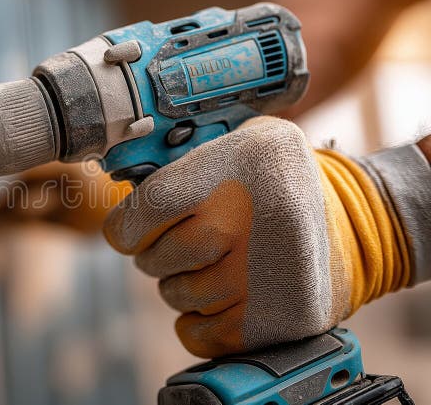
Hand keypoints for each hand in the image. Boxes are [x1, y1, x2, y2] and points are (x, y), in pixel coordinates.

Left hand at [103, 117, 409, 357]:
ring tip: (212, 263)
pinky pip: (197, 334)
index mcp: (239, 166)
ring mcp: (264, 276)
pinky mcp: (275, 321)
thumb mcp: (238, 141)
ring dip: (180, 284)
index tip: (131, 230)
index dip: (126, 226)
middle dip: (155, 253)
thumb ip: (178, 158)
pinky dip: (198, 319)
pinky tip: (224, 293)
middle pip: (154, 258)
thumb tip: (119, 184)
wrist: (356, 223)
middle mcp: (250, 221)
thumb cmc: (274, 180)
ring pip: (175, 296)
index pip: (145, 210)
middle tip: (183, 242)